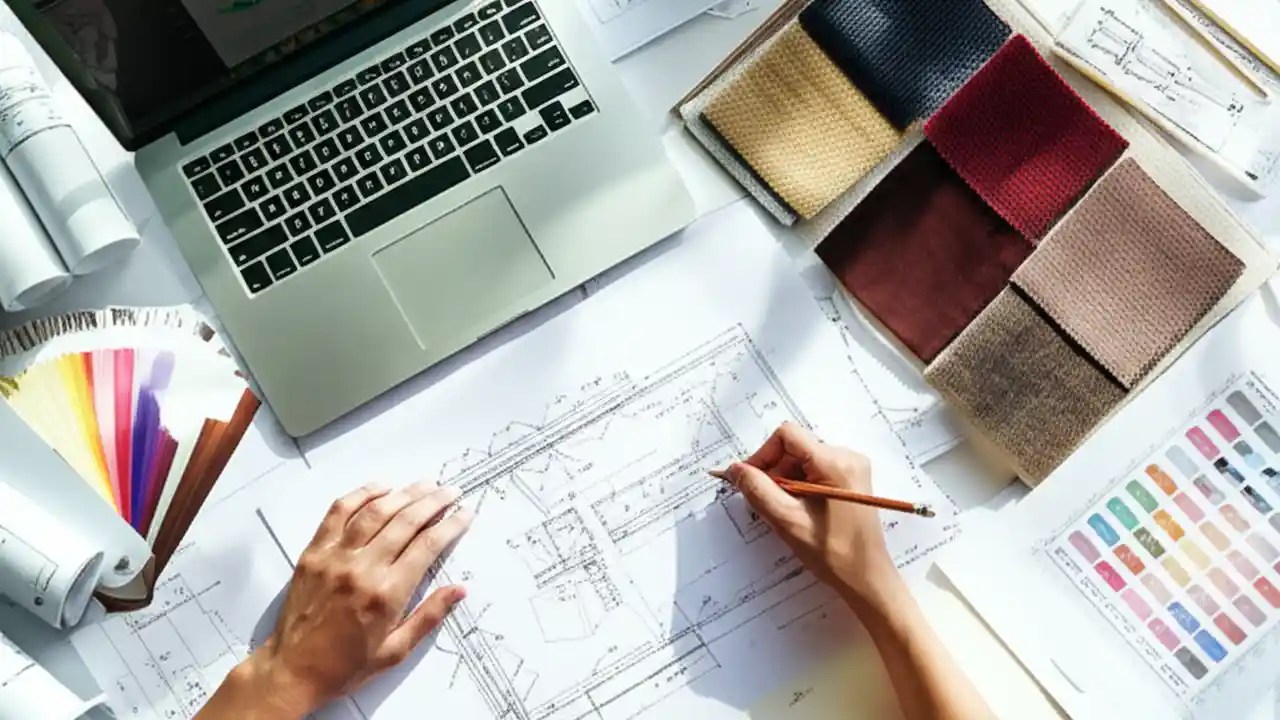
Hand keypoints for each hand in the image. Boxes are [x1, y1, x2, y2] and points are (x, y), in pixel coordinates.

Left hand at [228, 481, 472, 717]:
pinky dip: (361, 495)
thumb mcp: (395, 650)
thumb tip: (459, 589)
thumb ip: (429, 616)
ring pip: (376, 512)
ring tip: (425, 485)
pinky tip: (381, 488)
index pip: (427, 546)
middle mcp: (362, 569)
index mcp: (386, 594)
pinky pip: (338, 513)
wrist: (293, 671)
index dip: (451, 525)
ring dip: (404, 494)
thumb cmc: (345, 666)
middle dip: (434, 502)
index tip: (465, 514)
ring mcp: (335, 557)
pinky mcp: (314, 553)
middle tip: (451, 492)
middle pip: (406, 522)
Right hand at [728, 423, 895, 604]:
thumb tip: (735, 469)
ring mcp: (853, 467)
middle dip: (775, 471)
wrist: (867, 578)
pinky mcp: (853, 479)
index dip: (763, 455)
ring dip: (787, 480)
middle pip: (795, 447)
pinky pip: (816, 469)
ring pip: (804, 459)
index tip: (750, 480)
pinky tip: (801, 509)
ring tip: (788, 510)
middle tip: (769, 502)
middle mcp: (848, 456)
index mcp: (834, 462)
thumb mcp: (787, 520)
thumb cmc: (832, 553)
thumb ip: (757, 490)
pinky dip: (801, 485)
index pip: (787, 435)